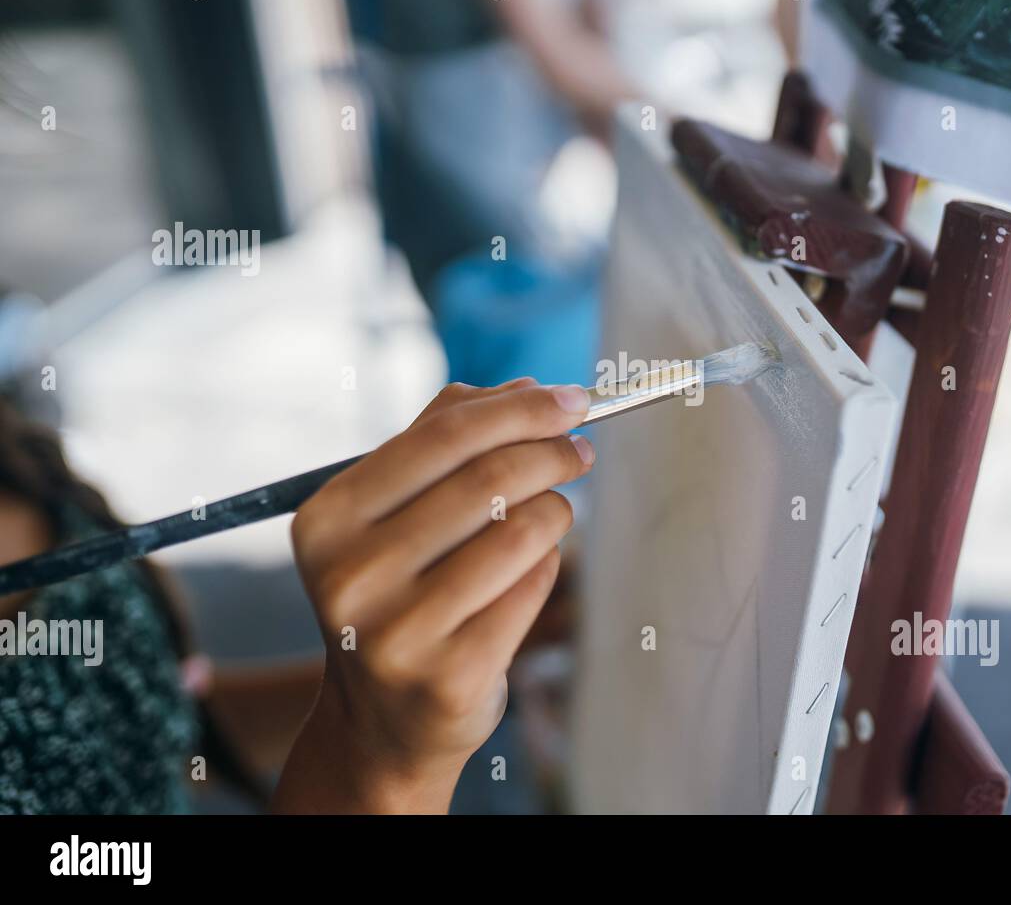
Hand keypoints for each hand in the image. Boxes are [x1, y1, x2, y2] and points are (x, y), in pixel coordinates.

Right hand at [272, 378, 593, 812]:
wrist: (382, 725)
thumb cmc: (397, 596)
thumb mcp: (393, 516)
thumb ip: (445, 439)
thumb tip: (527, 387)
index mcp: (328, 520)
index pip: (443, 436)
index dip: (520, 409)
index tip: (572, 400)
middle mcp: (351, 576)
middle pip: (490, 479)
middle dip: (552, 453)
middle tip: (580, 451)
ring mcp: (397, 633)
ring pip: (522, 531)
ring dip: (555, 510)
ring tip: (555, 511)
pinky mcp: (451, 677)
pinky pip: (533, 586)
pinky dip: (548, 564)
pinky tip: (536, 565)